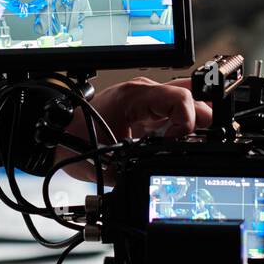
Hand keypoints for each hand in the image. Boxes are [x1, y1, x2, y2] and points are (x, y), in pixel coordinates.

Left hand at [58, 78, 212, 180]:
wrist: (62, 133)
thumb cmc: (78, 137)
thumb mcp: (109, 157)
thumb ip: (139, 164)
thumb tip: (163, 171)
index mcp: (135, 96)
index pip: (181, 97)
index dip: (187, 122)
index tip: (176, 143)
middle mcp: (145, 92)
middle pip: (191, 93)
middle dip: (201, 119)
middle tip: (195, 143)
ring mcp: (148, 98)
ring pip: (187, 98)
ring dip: (194, 120)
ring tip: (190, 142)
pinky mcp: (148, 108)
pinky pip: (176, 109)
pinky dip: (184, 124)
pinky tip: (180, 141)